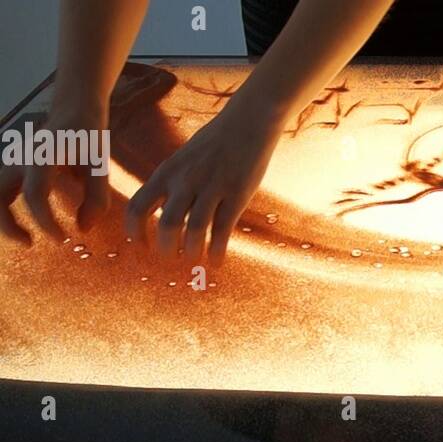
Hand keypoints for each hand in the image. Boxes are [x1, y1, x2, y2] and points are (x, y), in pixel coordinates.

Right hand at [0, 103, 109, 245]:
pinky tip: (23, 225)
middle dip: (7, 224)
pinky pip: (0, 191)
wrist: (74, 109)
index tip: (63, 238)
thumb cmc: (88, 137)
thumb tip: (84, 229)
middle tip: (30, 243)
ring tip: (26, 239)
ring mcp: (11, 161)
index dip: (45, 222)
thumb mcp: (99, 165)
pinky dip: (5, 210)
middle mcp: (20, 158)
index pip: (34, 194)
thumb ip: (96, 197)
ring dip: (2, 219)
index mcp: (42, 156)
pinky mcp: (12, 166)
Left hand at [125, 97, 283, 265]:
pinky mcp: (238, 193)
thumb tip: (166, 217)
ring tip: (196, 259)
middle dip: (167, 249)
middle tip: (173, 257)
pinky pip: (223, 229)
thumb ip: (173, 185)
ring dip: (193, 252)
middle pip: (167, 224)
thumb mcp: (184, 159)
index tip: (143, 246)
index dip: (136, 233)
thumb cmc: (216, 143)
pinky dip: (217, 251)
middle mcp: (186, 180)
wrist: (248, 120)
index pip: (138, 207)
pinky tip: (217, 262)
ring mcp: (213, 186)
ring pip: (194, 230)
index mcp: (167, 172)